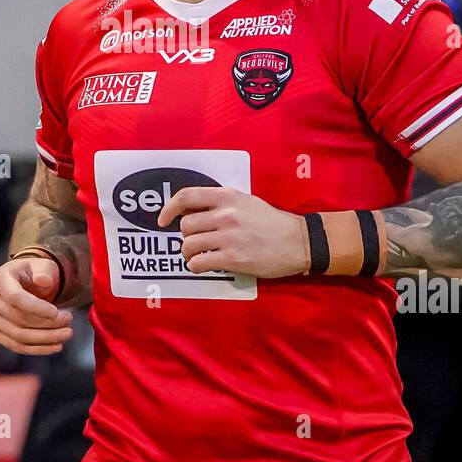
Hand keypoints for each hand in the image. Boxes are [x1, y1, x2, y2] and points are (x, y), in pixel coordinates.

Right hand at [0, 257, 73, 355]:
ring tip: (67, 333)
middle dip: (46, 323)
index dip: (36, 308)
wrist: (23, 282)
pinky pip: (17, 345)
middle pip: (18, 318)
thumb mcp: (42, 265)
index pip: (15, 298)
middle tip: (69, 320)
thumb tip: (43, 281)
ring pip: (18, 336)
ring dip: (45, 338)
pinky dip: (38, 349)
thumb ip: (44, 271)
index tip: (56, 312)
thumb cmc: (34, 272)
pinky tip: (56, 346)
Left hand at [157, 186, 306, 278]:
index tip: (163, 220)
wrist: (298, 242)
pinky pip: (198, 263)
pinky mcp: (233, 259)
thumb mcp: (246, 201)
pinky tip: (204, 265)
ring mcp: (229, 237)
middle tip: (194, 242)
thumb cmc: (271, 222)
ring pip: (188, 245)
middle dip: (185, 236)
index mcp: (227, 197)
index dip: (169, 208)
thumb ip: (220, 203)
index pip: (187, 196)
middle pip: (185, 225)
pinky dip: (196, 266)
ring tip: (198, 256)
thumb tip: (189, 211)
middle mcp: (226, 214)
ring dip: (188, 253)